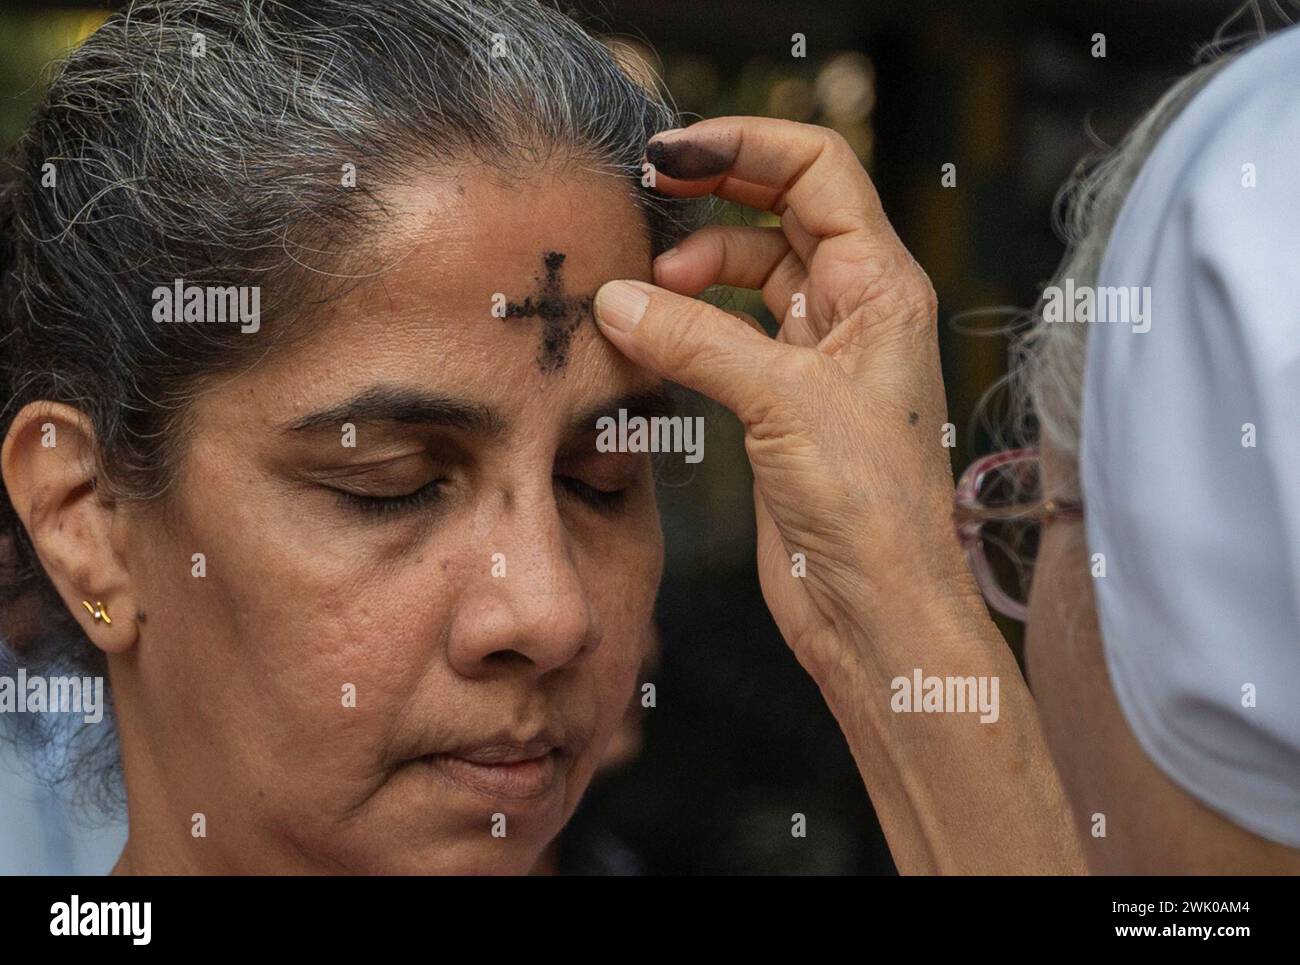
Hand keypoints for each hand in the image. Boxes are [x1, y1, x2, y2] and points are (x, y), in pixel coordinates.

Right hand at [594, 117, 981, 689]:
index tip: (672, 151)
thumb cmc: (868, 509)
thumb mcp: (785, 403)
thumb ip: (697, 341)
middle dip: (713, 196)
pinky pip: (724, 335)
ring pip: (745, 275)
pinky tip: (644, 334)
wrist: (873, 609)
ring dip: (691, 271)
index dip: (746, 144)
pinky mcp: (777, 402)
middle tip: (643, 201)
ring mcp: (812, 355)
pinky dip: (683, 325)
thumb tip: (617, 299)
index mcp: (881, 286)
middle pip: (779, 211)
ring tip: (639, 293)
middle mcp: (851, 309)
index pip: (818, 171)